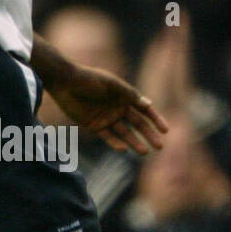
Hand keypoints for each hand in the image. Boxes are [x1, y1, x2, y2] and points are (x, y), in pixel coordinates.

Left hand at [48, 64, 167, 154]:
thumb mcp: (112, 84)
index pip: (145, 110)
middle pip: (137, 124)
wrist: (65, 83)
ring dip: (134, 142)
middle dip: (149, 135)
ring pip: (124, 133)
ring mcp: (107, 118)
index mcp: (125, 96)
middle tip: (159, 146)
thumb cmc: (89, 79)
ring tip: (144, 152)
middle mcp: (118, 108)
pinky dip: (116, 143)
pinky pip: (108, 137)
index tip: (165, 130)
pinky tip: (124, 149)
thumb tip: (148, 104)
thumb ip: (129, 95)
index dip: (156, 119)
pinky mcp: (94, 125)